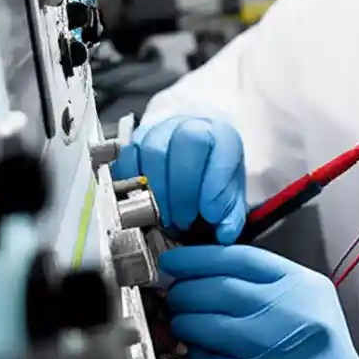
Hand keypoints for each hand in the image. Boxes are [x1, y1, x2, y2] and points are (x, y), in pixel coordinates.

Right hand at [111, 116, 246, 243]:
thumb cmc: (210, 172)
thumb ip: (230, 214)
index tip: (212, 216)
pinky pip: (128, 157)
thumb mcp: (230, 192)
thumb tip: (224, 232)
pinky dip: (133, 182)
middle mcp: (190, 125)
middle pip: (185, 145)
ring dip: (158, 191)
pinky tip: (145, 200)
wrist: (193, 149)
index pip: (220, 152)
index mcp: (222, 135)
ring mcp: (160, 130)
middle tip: (184, 221)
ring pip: (153, 151)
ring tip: (166, 216)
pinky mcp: (135, 140)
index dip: (215, 189)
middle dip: (183, 192)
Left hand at [161, 245, 358, 358]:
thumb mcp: (306, 293)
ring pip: (208, 326)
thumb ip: (265, 278)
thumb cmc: (320, 337)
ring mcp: (271, 345)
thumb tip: (207, 269)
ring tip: (181, 321)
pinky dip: (195, 353)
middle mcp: (286, 312)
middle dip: (184, 291)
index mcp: (299, 284)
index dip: (197, 257)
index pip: (237, 259)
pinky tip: (195, 348)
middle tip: (174, 294)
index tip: (173, 261)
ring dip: (184, 323)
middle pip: (219, 290)